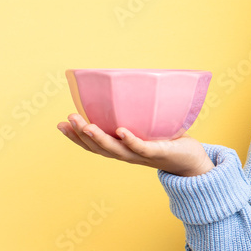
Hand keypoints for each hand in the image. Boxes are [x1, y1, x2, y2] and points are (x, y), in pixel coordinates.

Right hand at [58, 114, 214, 176]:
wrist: (191, 161)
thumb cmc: (169, 142)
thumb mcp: (147, 128)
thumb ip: (134, 114)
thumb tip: (124, 89)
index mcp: (122, 149)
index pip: (94, 145)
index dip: (76, 138)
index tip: (59, 125)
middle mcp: (128, 155)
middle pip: (100, 148)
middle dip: (81, 135)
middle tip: (66, 120)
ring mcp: (141, 155)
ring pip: (116, 149)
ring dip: (100, 138)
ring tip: (86, 126)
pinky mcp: (158, 153)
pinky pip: (142, 147)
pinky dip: (130, 140)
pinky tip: (121, 131)